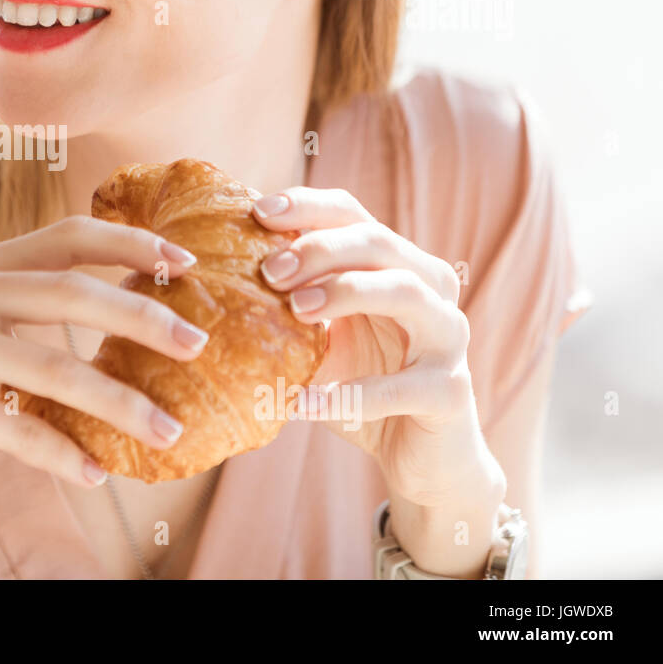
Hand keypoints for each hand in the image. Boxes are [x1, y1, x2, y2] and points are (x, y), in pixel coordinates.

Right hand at [0, 215, 209, 522]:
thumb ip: (31, 320)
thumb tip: (137, 324)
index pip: (65, 237)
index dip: (128, 242)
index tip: (184, 259)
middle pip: (72, 292)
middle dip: (143, 317)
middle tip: (197, 344)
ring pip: (58, 370)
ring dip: (121, 406)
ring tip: (168, 433)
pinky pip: (23, 430)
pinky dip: (65, 454)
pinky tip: (96, 474)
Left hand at [251, 187, 502, 507]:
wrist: (417, 457)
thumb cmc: (360, 385)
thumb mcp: (320, 339)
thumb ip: (289, 306)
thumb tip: (215, 278)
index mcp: (397, 265)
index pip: (353, 214)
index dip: (308, 207)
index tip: (259, 212)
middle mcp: (431, 290)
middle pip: (379, 242)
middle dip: (320, 249)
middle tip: (270, 271)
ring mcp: (448, 337)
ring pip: (406, 292)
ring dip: (345, 293)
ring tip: (296, 310)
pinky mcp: (450, 391)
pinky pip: (402, 386)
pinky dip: (350, 393)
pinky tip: (303, 403)